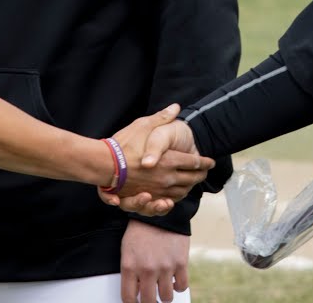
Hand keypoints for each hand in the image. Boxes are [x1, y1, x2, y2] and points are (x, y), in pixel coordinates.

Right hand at [96, 106, 211, 214]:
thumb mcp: (143, 125)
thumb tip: (176, 107)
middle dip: (200, 175)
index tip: (210, 162)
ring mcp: (156, 191)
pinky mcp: (146, 200)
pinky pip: (165, 204)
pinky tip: (172, 198)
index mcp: (169, 161)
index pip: (193, 163)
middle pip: (190, 179)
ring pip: (179, 193)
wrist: (102, 164)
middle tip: (205, 172)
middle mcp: (166, 178)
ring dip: (188, 189)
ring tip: (191, 185)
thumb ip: (162, 118)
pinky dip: (172, 201)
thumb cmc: (122, 144)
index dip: (204, 162)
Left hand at [120, 221, 188, 302]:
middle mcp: (147, 269)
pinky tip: (174, 279)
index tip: (136, 302)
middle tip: (151, 298)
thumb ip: (130, 272)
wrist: (159, 212)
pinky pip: (182, 286)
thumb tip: (136, 291)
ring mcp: (165, 267)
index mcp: (129, 266)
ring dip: (165, 295)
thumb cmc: (140, 231)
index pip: (128, 298)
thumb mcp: (127, 250)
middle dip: (150, 302)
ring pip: (167, 297)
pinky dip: (178, 286)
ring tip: (163, 287)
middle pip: (149, 301)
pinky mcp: (180, 262)